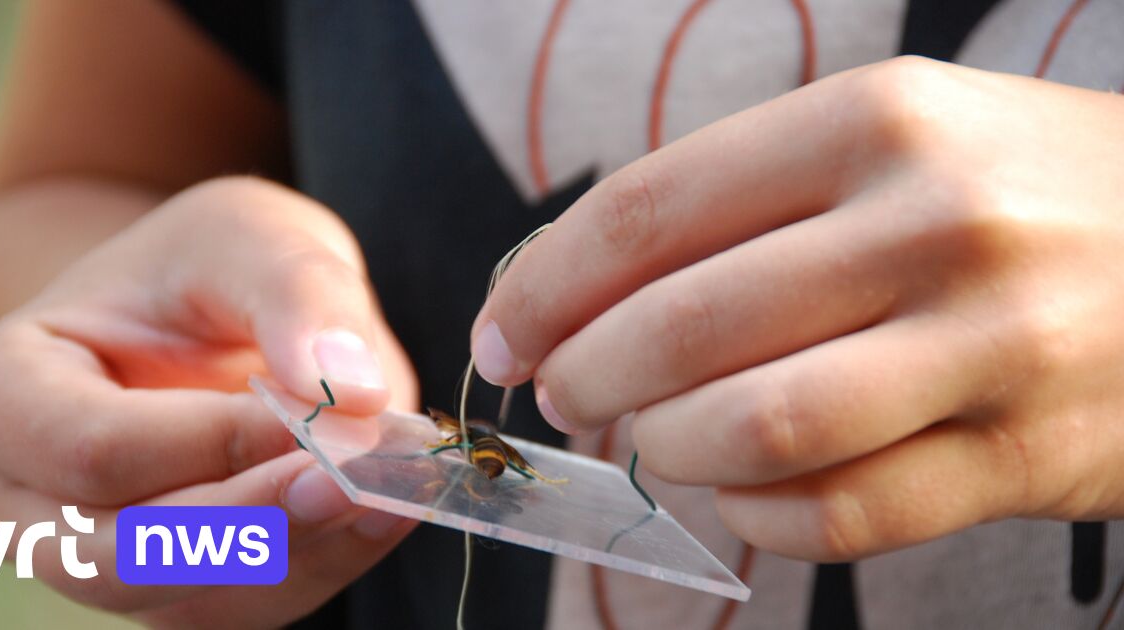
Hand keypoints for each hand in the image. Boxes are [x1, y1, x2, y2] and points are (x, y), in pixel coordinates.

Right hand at [0, 176, 418, 625]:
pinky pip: (245, 609)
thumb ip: (297, 294)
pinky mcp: (174, 591)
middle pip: (126, 554)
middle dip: (257, 522)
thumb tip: (351, 387)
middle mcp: (22, 498)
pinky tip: (382, 509)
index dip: (215, 443)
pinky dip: (322, 566)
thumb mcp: (251, 236)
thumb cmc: (203, 266)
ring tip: (387, 488)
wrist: (201, 310)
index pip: (96, 450)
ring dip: (302, 552)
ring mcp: (95, 558)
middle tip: (360, 477)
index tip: (319, 414)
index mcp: (1, 391)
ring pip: (191, 599)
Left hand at [470, 57, 1123, 561]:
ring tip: (655, 440)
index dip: (545, 287)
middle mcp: (933, 224)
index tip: (506, 333)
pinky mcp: (1026, 456)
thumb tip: (579, 300)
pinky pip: (841, 513)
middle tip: (565, 395)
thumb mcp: (891, 142)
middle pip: (680, 327)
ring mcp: (990, 346)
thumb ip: (742, 208)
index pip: (647, 212)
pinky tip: (745, 492)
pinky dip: (759, 517)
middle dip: (585, 378)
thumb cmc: (1014, 192)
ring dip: (667, 450)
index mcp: (875, 121)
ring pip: (753, 429)